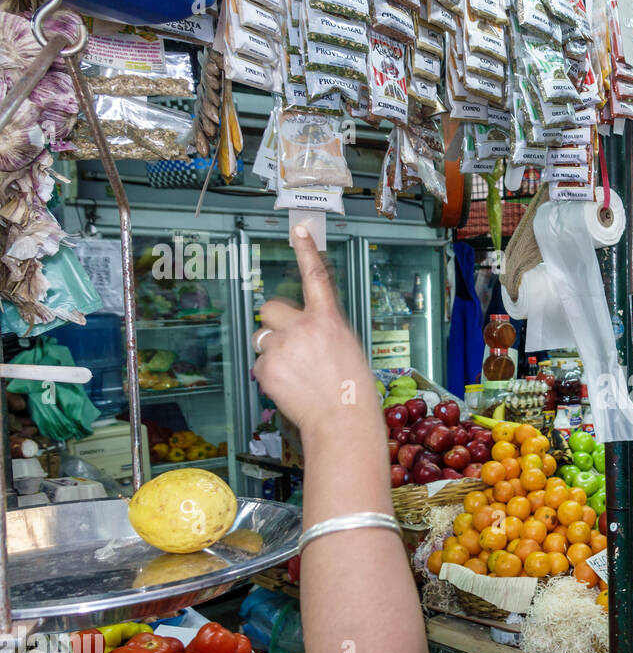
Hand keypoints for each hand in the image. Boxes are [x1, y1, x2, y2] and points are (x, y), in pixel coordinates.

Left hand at [252, 226, 377, 444]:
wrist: (342, 421)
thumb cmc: (352, 391)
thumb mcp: (347, 350)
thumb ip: (324, 332)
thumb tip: (303, 332)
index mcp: (328, 321)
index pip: (316, 276)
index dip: (306, 251)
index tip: (298, 232)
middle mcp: (303, 328)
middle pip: (270, 309)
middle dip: (273, 324)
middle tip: (289, 345)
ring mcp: (282, 347)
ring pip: (263, 341)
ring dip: (274, 354)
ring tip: (297, 375)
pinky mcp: (267, 368)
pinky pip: (260, 366)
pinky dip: (271, 377)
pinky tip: (291, 388)